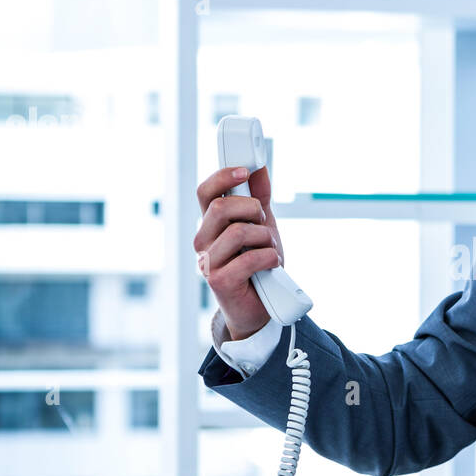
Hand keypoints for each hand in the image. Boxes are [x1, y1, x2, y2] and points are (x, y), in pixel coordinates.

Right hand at [194, 165, 285, 339]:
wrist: (262, 306)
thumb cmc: (259, 264)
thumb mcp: (261, 226)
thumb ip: (259, 198)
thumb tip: (260, 168)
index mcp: (210, 224)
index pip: (205, 192)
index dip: (223, 177)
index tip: (245, 172)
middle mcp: (203, 242)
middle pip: (220, 208)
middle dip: (252, 209)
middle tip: (263, 224)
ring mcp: (208, 262)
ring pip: (238, 233)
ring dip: (264, 238)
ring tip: (269, 250)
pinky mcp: (220, 282)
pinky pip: (248, 259)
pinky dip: (269, 258)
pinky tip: (272, 265)